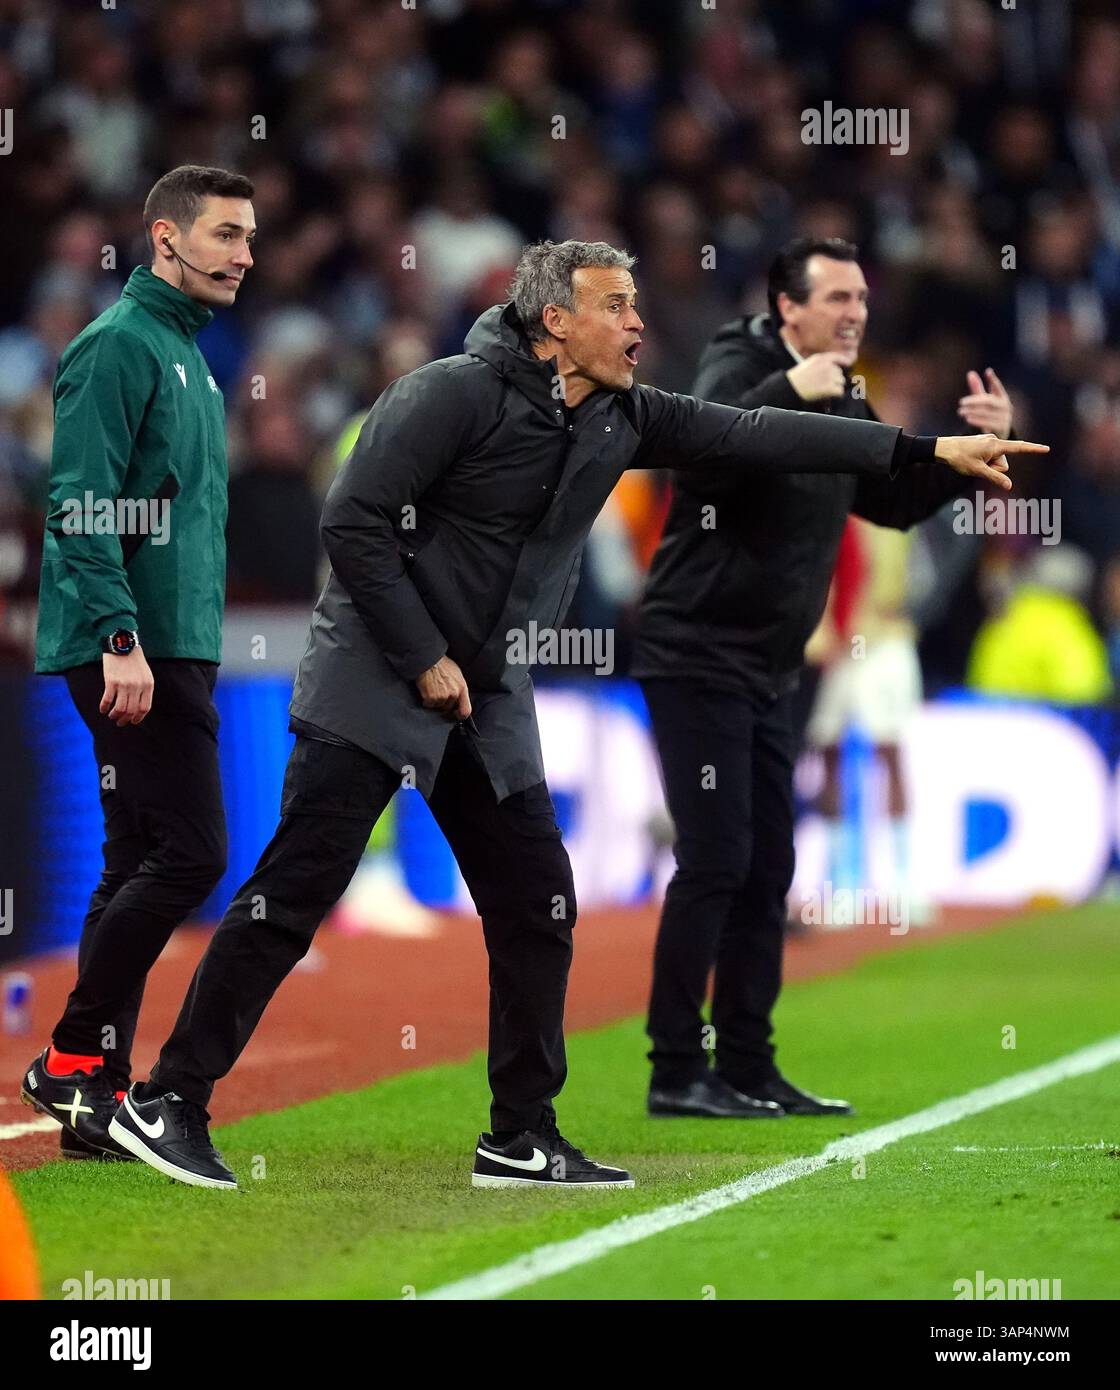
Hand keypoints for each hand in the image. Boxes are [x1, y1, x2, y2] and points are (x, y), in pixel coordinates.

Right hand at [100, 647, 153, 724]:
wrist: (122, 645)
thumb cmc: (134, 660)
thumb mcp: (145, 674)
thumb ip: (144, 689)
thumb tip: (138, 707)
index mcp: (148, 685)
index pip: (145, 708)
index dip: (138, 717)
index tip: (133, 721)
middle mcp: (137, 686)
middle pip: (132, 710)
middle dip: (125, 719)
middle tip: (120, 722)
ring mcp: (124, 685)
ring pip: (120, 708)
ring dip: (115, 715)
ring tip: (112, 716)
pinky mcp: (111, 681)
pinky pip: (107, 700)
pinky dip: (104, 707)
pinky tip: (102, 709)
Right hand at [415, 655, 470, 719]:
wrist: (429, 659)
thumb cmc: (442, 664)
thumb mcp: (457, 674)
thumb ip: (459, 688)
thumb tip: (459, 698)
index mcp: (462, 688)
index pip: (466, 710)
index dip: (460, 715)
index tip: (455, 714)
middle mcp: (454, 694)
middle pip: (448, 708)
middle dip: (443, 703)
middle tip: (438, 692)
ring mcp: (442, 696)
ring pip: (438, 706)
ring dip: (434, 700)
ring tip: (432, 687)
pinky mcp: (431, 698)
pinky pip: (428, 704)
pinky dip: (426, 699)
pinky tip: (426, 689)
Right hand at [787, 352, 847, 401]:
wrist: (791, 387)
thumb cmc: (798, 377)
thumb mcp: (810, 362)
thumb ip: (823, 362)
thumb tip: (836, 367)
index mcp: (822, 359)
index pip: (839, 358)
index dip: (845, 361)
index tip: (848, 364)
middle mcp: (828, 366)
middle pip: (840, 373)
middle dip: (835, 378)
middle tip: (824, 383)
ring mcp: (829, 377)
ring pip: (841, 382)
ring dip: (836, 386)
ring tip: (825, 389)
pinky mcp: (830, 388)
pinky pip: (840, 391)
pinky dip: (836, 394)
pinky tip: (829, 394)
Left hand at [933, 434, 1048, 490]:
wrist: (943, 448)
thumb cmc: (959, 459)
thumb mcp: (977, 471)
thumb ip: (995, 478)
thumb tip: (1009, 486)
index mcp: (995, 445)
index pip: (1019, 447)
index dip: (1034, 449)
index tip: (1047, 449)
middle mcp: (994, 440)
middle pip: (1004, 463)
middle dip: (994, 468)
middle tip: (977, 466)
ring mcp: (989, 441)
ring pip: (996, 461)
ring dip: (987, 466)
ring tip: (973, 462)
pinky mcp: (984, 443)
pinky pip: (990, 457)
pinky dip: (984, 462)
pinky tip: (972, 459)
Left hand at [957, 367, 1012, 435]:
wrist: (1000, 434)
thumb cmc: (990, 414)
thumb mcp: (984, 402)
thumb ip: (977, 388)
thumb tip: (970, 373)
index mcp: (1003, 398)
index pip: (998, 387)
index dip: (993, 380)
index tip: (988, 372)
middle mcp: (1006, 406)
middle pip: (988, 401)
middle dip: (974, 401)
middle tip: (961, 402)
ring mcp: (1005, 417)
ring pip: (986, 412)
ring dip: (972, 411)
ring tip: (961, 411)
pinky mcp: (1002, 427)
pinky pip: (988, 422)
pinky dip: (977, 420)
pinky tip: (968, 419)